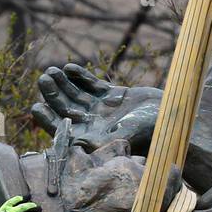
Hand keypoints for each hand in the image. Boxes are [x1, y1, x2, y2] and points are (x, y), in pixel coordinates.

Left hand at [30, 63, 161, 152]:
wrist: (176, 119)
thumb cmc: (155, 130)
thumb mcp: (130, 133)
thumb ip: (109, 135)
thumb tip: (85, 142)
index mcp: (94, 140)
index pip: (64, 131)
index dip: (48, 119)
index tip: (35, 106)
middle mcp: (95, 126)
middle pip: (67, 110)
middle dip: (54, 94)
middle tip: (44, 79)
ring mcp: (102, 111)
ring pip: (76, 96)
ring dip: (64, 84)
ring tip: (52, 71)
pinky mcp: (112, 97)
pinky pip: (92, 86)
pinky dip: (81, 78)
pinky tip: (70, 68)